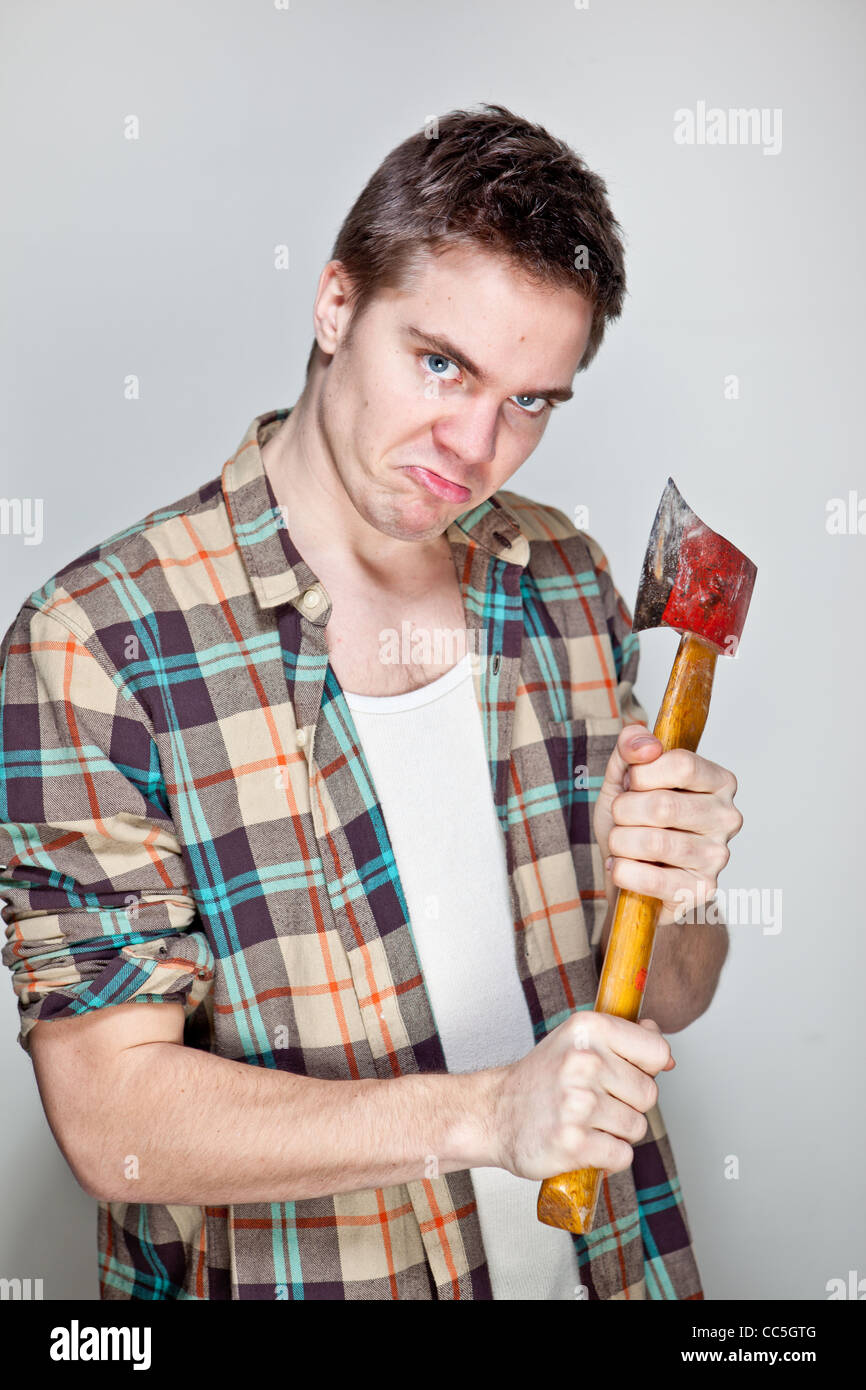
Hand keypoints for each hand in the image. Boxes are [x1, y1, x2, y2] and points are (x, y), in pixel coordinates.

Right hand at [488, 1013, 674, 1180]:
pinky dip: (608, 1158)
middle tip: (595, 1101)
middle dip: (629, 1104)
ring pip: (637, 1127)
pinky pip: (622, 1156)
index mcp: (589, 1028)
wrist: (494, 1113)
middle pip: (650, 1094)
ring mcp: (578, 1103)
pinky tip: (584, 1144)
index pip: (658, 1051)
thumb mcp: (579, 1040)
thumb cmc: (542, 1077)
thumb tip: (668, 1057)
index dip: (647, 1069)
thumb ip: (626, 1039)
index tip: (623, 1074)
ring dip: (616, 1132)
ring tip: (586, 1122)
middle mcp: (584, 1061)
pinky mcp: (573, 1143)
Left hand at [593, 724, 742, 926]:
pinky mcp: (702, 890)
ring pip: (654, 842)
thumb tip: (646, 742)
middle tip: (622, 818)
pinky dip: (623, 871)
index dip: (642, 773)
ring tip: (621, 844)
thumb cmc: (632, 823)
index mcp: (718, 782)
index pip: (682, 763)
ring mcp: (718, 857)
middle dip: (625, 811)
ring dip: (621, 842)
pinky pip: (651, 878)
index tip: (632, 784)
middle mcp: (727, 818)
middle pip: (664, 805)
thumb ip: (630, 749)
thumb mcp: (623, 779)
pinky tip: (622, 868)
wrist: (627, 875)